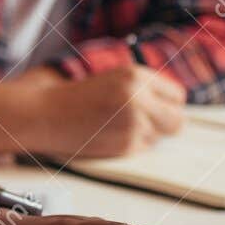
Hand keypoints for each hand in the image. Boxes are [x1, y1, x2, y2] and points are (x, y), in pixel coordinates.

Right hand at [41, 66, 184, 158]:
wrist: (46, 114)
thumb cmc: (79, 97)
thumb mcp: (116, 79)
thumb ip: (145, 89)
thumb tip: (177, 109)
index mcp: (137, 76)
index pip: (177, 95)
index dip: (167, 103)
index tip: (157, 107)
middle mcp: (139, 98)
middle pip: (178, 120)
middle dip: (167, 123)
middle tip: (149, 122)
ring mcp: (134, 123)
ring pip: (160, 136)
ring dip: (146, 134)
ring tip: (119, 126)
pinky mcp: (125, 145)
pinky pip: (143, 148)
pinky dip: (132, 144)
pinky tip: (111, 135)